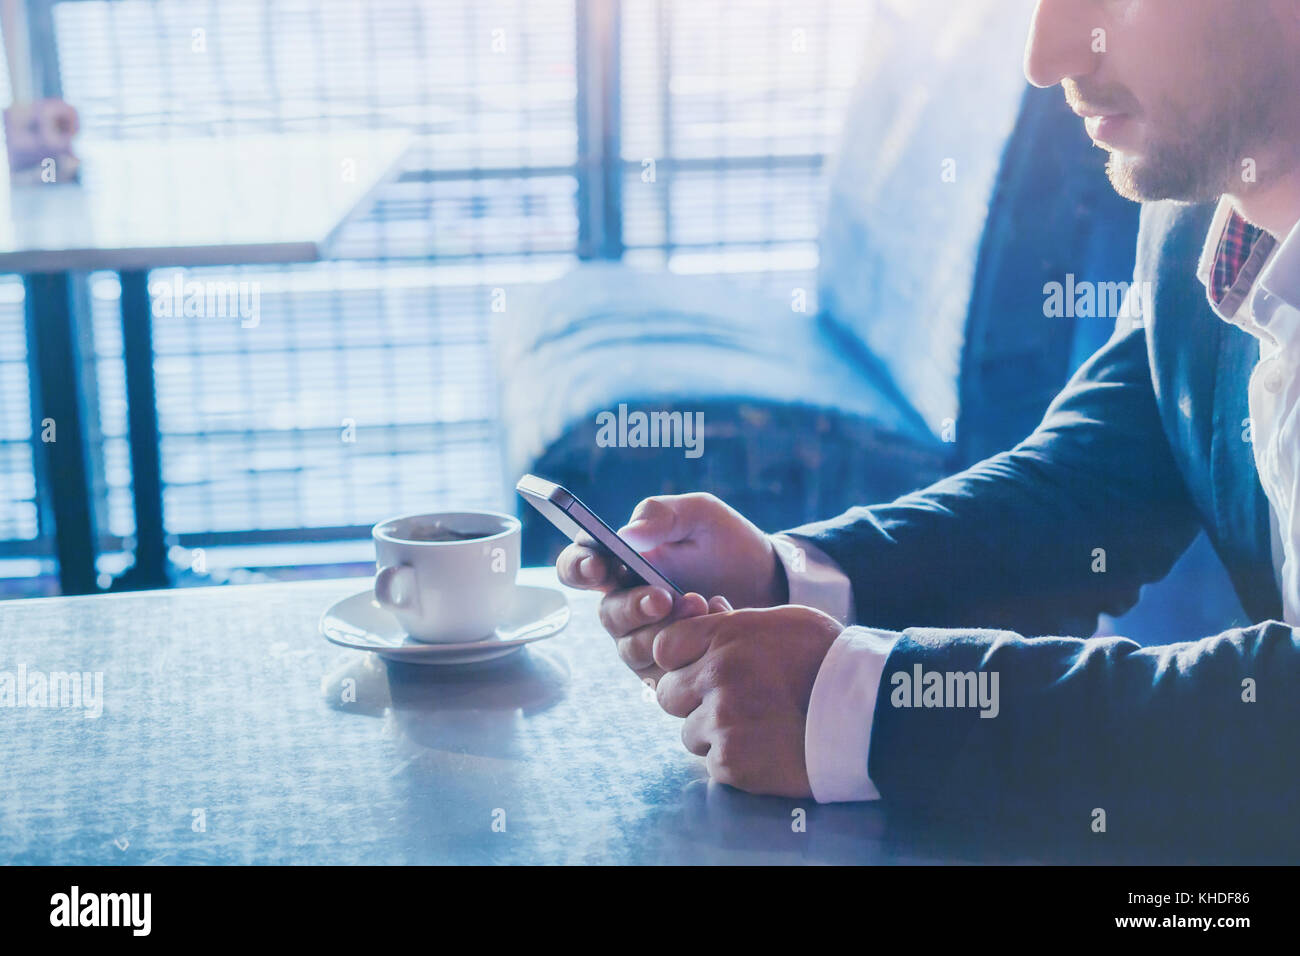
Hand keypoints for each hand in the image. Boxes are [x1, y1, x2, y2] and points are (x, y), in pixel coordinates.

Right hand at [555, 493, 787, 681]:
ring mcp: (647, 638)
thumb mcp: (700, 515)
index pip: (577, 566)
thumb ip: (662, 515)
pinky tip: (717, 622)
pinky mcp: (671, 666)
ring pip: (632, 649)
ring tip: (702, 604)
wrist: (770, 582)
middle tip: (664, 597)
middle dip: (633, 608)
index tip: (599, 567)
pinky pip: (664, 673)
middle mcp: (626, 603)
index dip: (578, 568)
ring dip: (665, 632)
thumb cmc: (727, 542)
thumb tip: (625, 535)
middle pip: (607, 614)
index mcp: (620, 562)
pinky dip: (688, 652)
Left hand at [653, 602, 843, 796]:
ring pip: (688, 732)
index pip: (664, 648)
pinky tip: (765, 751)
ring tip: (755, 728)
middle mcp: (715, 676)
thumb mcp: (784, 621)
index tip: (699, 669)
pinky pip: (712, 764)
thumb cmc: (831, 660)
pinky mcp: (732, 762)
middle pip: (667, 694)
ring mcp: (721, 721)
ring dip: (713, 734)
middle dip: (691, 700)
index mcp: (724, 636)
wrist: (868, 713)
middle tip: (726, 704)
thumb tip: (708, 611)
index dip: (680, 660)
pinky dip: (734, 762)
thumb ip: (737, 622)